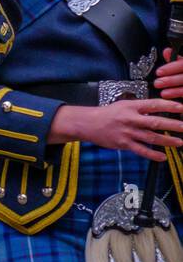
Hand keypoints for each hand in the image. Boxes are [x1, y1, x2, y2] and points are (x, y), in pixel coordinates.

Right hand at [52, 99, 182, 161]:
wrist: (88, 123)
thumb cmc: (108, 114)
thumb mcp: (124, 105)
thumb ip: (141, 108)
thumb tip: (159, 111)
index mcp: (131, 107)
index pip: (153, 105)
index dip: (168, 106)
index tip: (181, 108)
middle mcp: (130, 119)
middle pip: (155, 122)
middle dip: (172, 125)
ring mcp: (127, 132)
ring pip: (151, 137)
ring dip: (167, 141)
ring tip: (180, 142)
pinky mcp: (123, 143)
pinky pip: (141, 150)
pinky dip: (152, 154)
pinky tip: (163, 157)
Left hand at [153, 48, 182, 98]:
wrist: (182, 84)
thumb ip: (177, 61)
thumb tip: (167, 52)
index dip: (172, 68)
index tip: (159, 72)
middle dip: (171, 80)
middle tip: (158, 83)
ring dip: (176, 91)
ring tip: (163, 93)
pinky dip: (181, 96)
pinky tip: (174, 101)